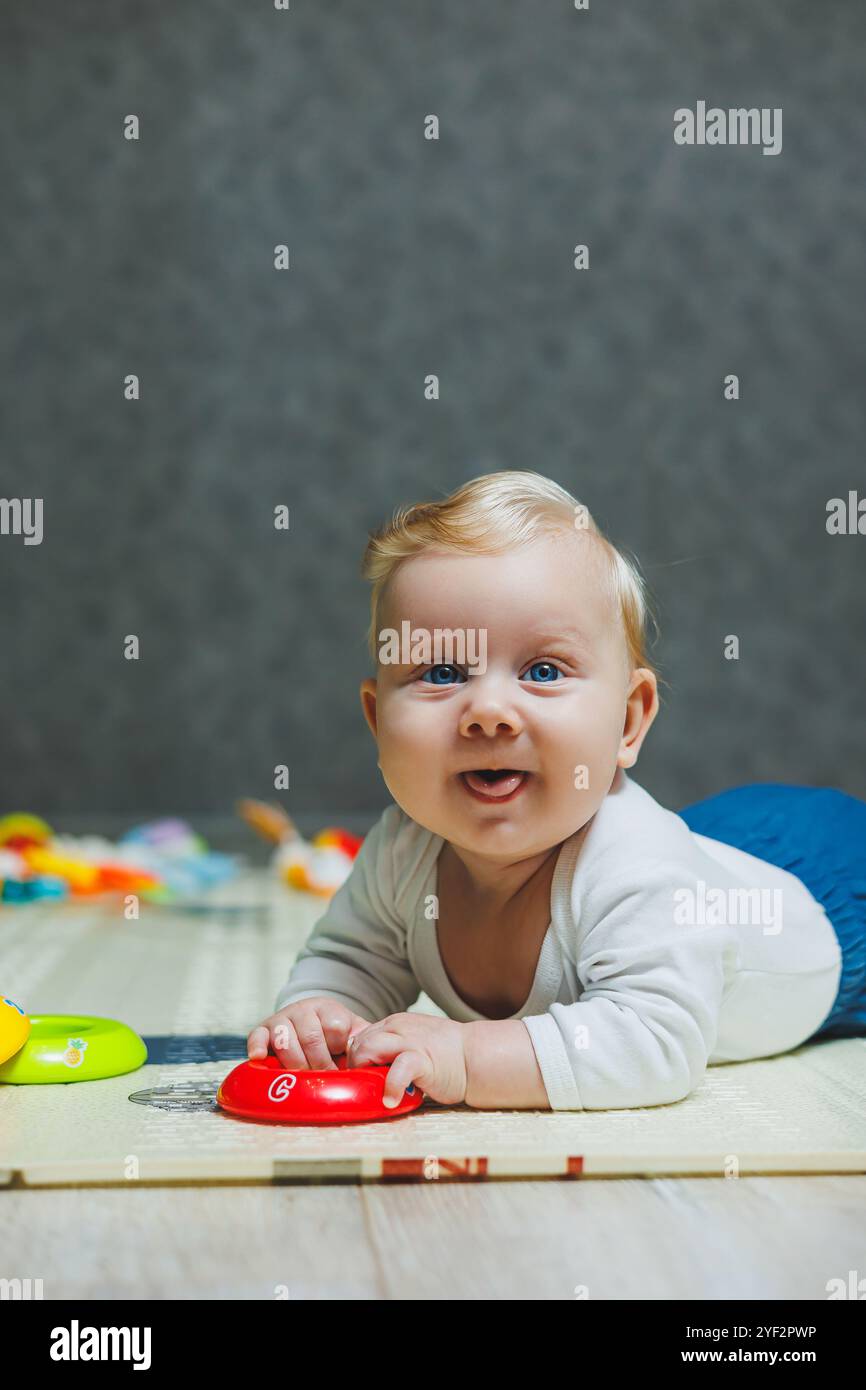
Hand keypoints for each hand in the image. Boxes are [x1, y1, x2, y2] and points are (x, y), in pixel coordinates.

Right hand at [247, 998, 373, 1070]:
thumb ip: (366, 1043)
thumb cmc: (336, 1038)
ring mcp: (282, 1019)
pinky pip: (256, 1035)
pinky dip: (257, 1046)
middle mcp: (303, 1009)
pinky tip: (259, 1058)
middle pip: (310, 1038)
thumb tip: (381, 1064)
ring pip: (285, 1039)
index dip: (338, 1050)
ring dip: (295, 1063)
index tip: (342, 1067)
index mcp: (328, 1009)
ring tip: (303, 1077)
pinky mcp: (263, 1030)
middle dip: (318, 1064)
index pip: (335, 1027)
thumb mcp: (354, 1034)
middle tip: (323, 1078)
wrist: (310, 1025)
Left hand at [345, 1012, 468, 1106]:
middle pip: (358, 1042)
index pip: (359, 1036)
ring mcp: (409, 1042)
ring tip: (371, 1091)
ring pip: (368, 1048)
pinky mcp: (422, 1060)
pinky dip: (390, 1087)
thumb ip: (391, 1047)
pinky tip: (391, 1101)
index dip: (354, 1058)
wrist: (475, 1057)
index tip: (359, 1077)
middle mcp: (398, 1027)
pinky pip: (397, 1070)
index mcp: (395, 1023)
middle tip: (363, 1086)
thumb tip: (367, 1065)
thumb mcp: (412, 1042)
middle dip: (354, 1066)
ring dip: (363, 1072)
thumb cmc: (444, 1056)